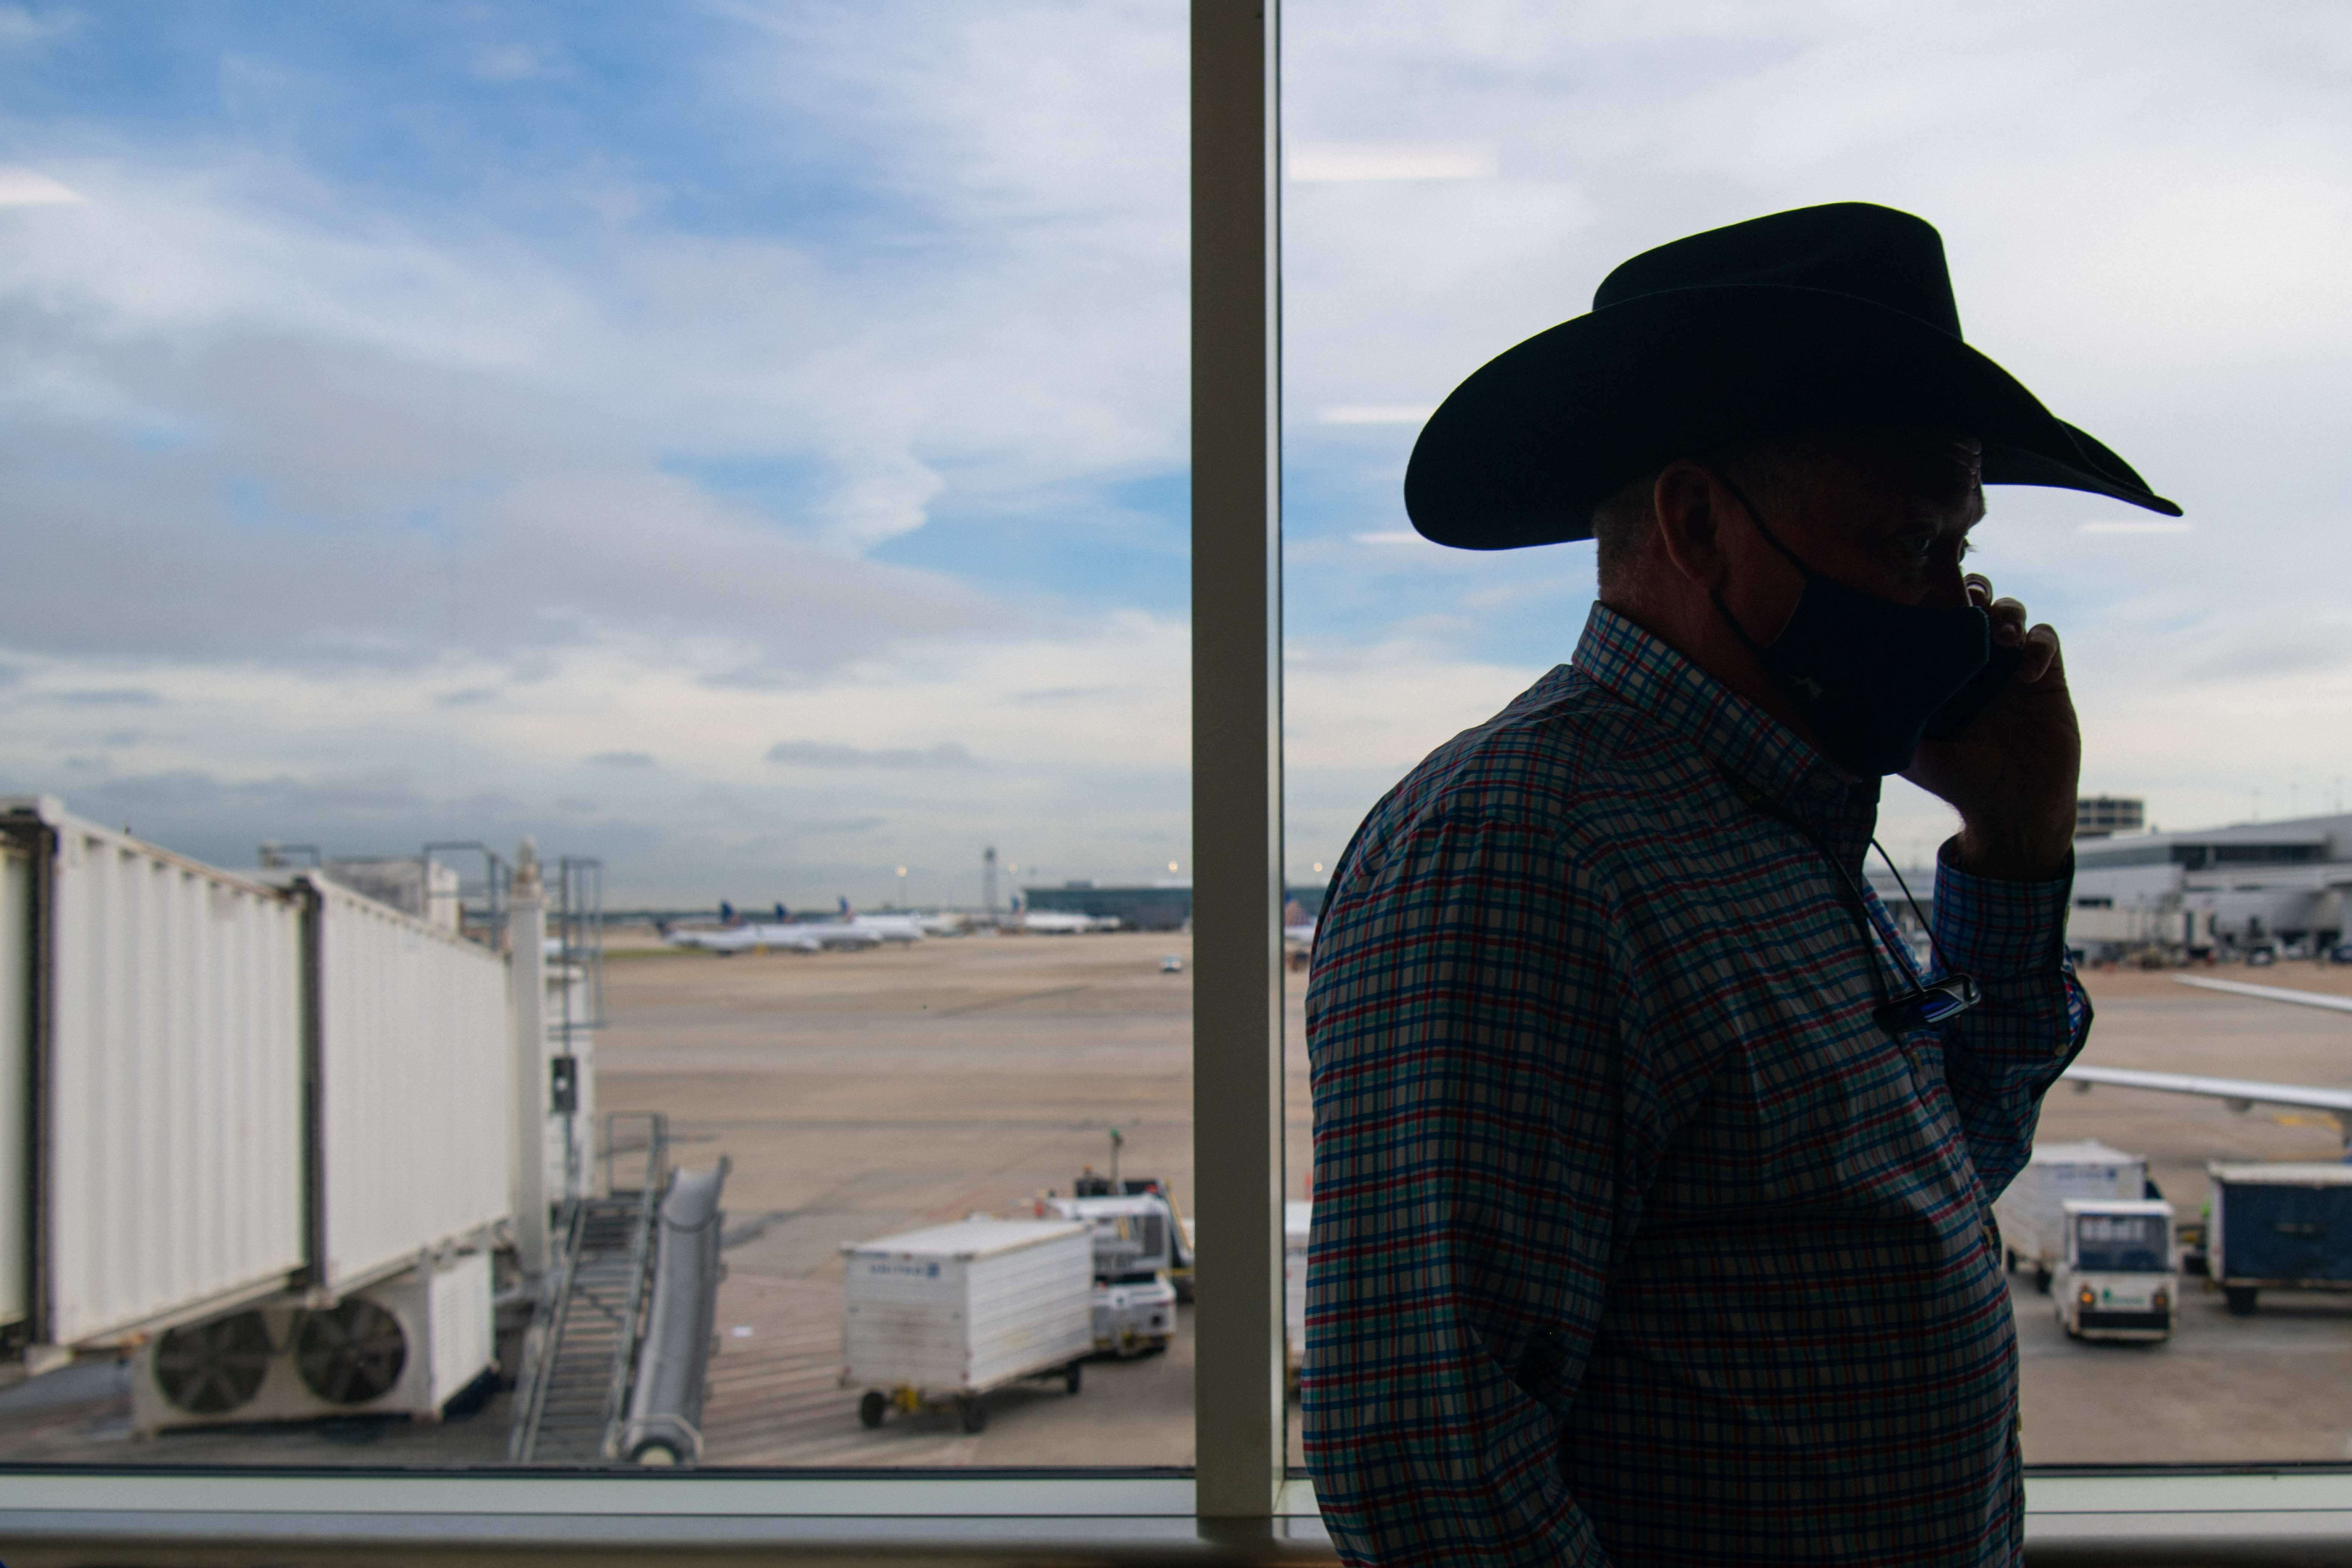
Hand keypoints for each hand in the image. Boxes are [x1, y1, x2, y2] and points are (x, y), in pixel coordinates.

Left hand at [1902, 574, 2079, 880]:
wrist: (2013, 809)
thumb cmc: (1958, 782)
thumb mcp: (1913, 752)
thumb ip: (1890, 719)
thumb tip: (1850, 692)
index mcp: (1939, 671)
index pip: (1932, 619)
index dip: (1930, 599)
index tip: (1926, 596)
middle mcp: (1974, 662)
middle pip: (1973, 601)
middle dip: (1971, 590)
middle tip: (1968, 601)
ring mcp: (2010, 666)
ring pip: (2010, 611)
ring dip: (2006, 612)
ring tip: (2000, 636)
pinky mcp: (2046, 677)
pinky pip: (2045, 639)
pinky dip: (2037, 644)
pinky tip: (2027, 671)